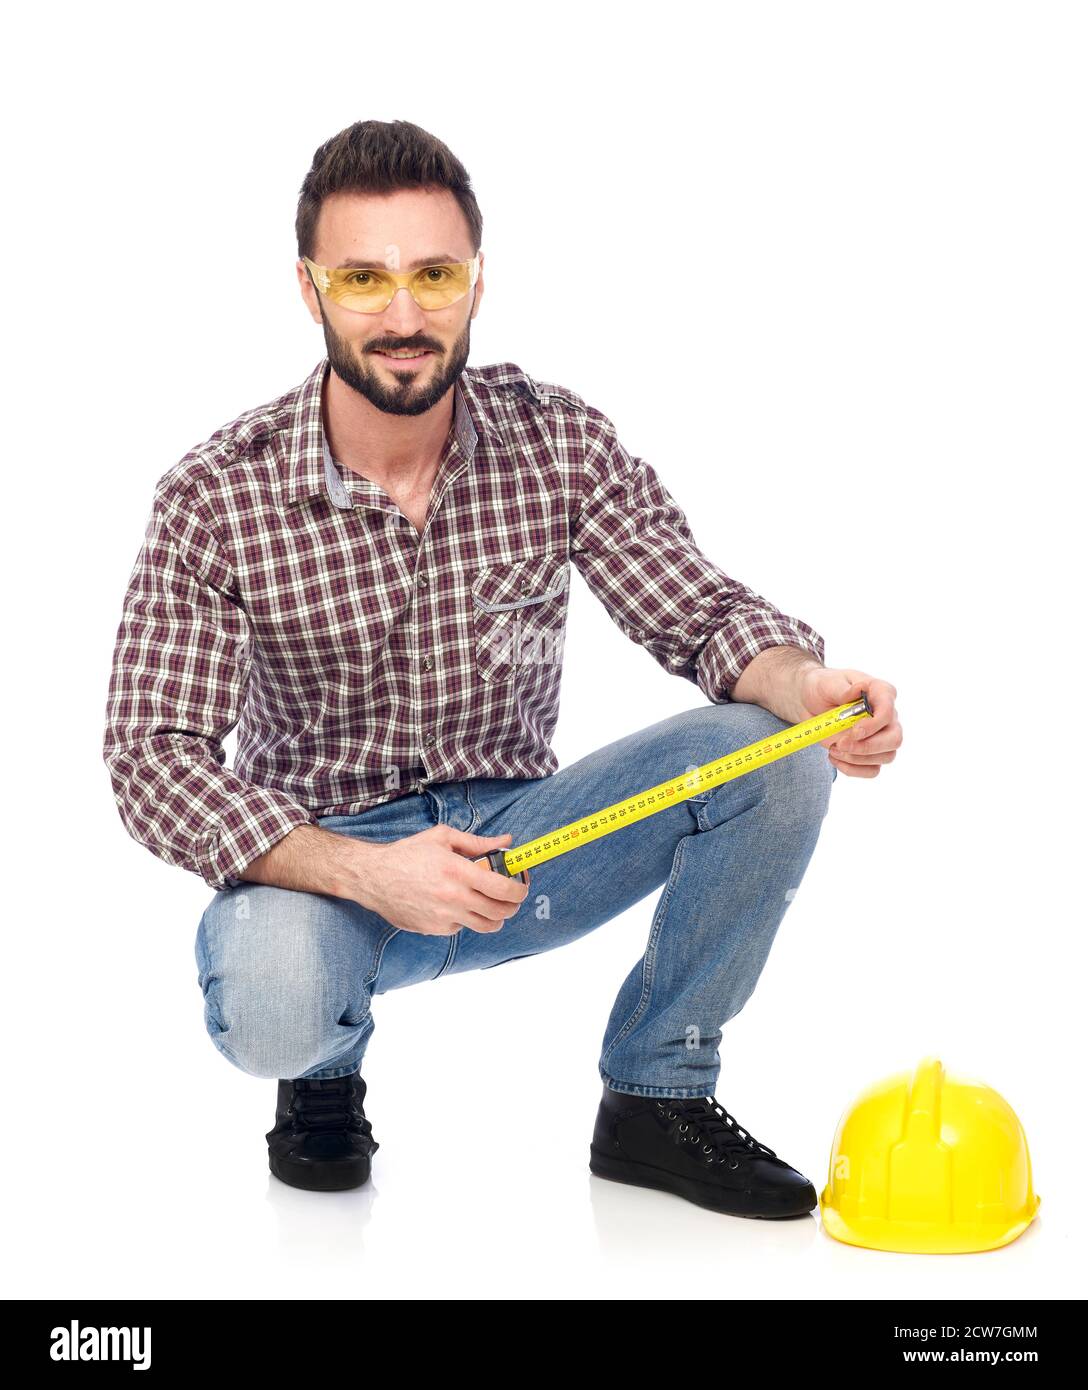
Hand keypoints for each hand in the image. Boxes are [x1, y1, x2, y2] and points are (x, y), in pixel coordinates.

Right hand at [355, 825, 529, 935]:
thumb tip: (506, 841)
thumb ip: (478, 842)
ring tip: (491, 904)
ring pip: (486, 926)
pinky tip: (457, 904)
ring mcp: (444, 917)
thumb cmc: (408, 854)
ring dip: (496, 917)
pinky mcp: (435, 929)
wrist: (373, 877)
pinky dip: (467, 918)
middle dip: (512, 905)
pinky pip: (462, 927)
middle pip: (500, 912)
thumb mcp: (443, 838)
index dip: (520, 890)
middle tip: (512, 897)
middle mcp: (454, 897)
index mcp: (459, 871)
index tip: (522, 886)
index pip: (503, 888)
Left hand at [798, 667, 901, 778]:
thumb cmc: (823, 688)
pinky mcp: (870, 753)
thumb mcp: (828, 684)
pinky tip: (835, 757)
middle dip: (867, 747)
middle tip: (841, 744)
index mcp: (880, 693)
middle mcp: (886, 716)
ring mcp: (881, 736)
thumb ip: (843, 689)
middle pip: (894, 739)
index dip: (874, 725)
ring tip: (833, 748)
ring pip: (886, 757)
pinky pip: (872, 770)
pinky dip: (853, 769)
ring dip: (857, 759)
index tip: (854, 731)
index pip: (888, 711)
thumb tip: (860, 688)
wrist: (811, 702)